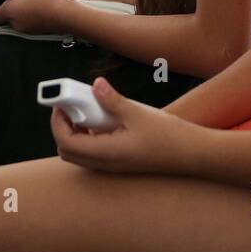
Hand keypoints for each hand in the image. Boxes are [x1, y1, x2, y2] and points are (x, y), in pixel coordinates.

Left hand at [0, 0, 71, 34]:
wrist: (69, 15)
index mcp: (9, 11)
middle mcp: (16, 23)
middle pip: (4, 17)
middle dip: (5, 8)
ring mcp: (28, 29)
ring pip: (17, 20)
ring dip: (19, 11)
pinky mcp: (39, 31)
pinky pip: (29, 22)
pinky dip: (30, 15)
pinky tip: (38, 6)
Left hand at [50, 78, 203, 176]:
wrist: (193, 154)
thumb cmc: (169, 137)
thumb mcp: (138, 113)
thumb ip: (113, 100)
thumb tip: (95, 85)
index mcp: (107, 153)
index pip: (66, 142)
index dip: (57, 122)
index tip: (61, 104)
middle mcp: (106, 164)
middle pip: (68, 151)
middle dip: (64, 128)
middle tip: (73, 107)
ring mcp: (114, 166)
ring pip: (81, 154)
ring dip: (78, 132)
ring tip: (92, 111)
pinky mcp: (121, 163)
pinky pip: (95, 153)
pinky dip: (92, 137)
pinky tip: (108, 120)